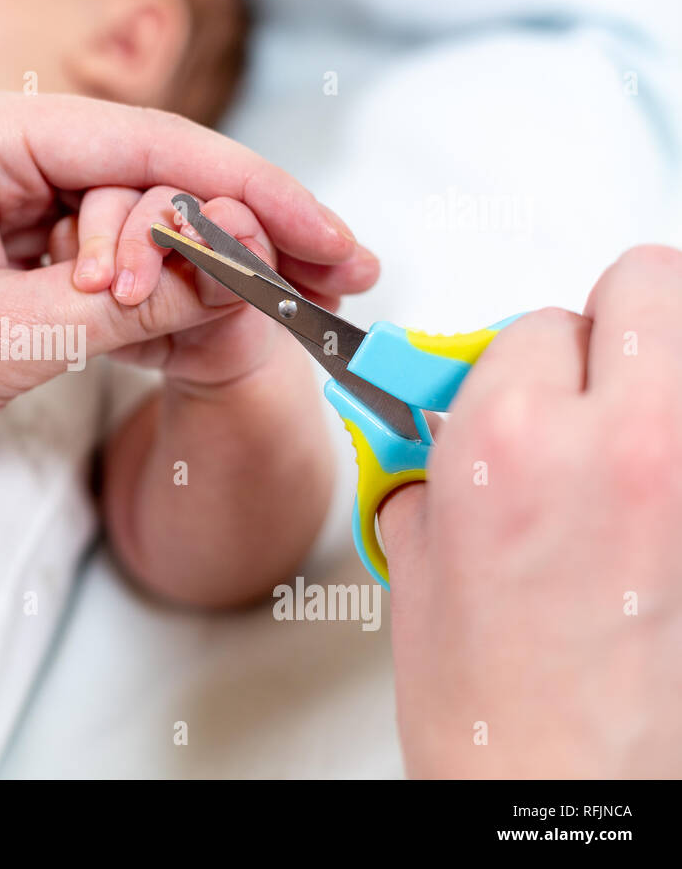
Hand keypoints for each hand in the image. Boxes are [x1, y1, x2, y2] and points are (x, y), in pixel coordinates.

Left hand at [0, 82, 360, 530]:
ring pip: (124, 233)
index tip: (335, 246)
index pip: (147, 145)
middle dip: (236, 236)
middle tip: (328, 290)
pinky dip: (145, 310)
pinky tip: (209, 334)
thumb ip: (119, 306)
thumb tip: (232, 274)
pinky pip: (87, 282)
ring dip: (196, 277)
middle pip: (146, 181)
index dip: (253, 195)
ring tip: (287, 314)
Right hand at [379, 245, 681, 777]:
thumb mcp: (424, 567)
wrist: (566, 800)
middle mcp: (626, 440)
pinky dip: (681, 445)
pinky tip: (658, 497)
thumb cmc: (495, 718)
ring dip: (662, 369)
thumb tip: (453, 438)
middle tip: (588, 370)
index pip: (530, 321)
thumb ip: (440, 472)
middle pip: (648, 281)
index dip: (515, 364)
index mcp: (511, 443)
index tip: (513, 392)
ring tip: (633, 432)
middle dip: (608, 320)